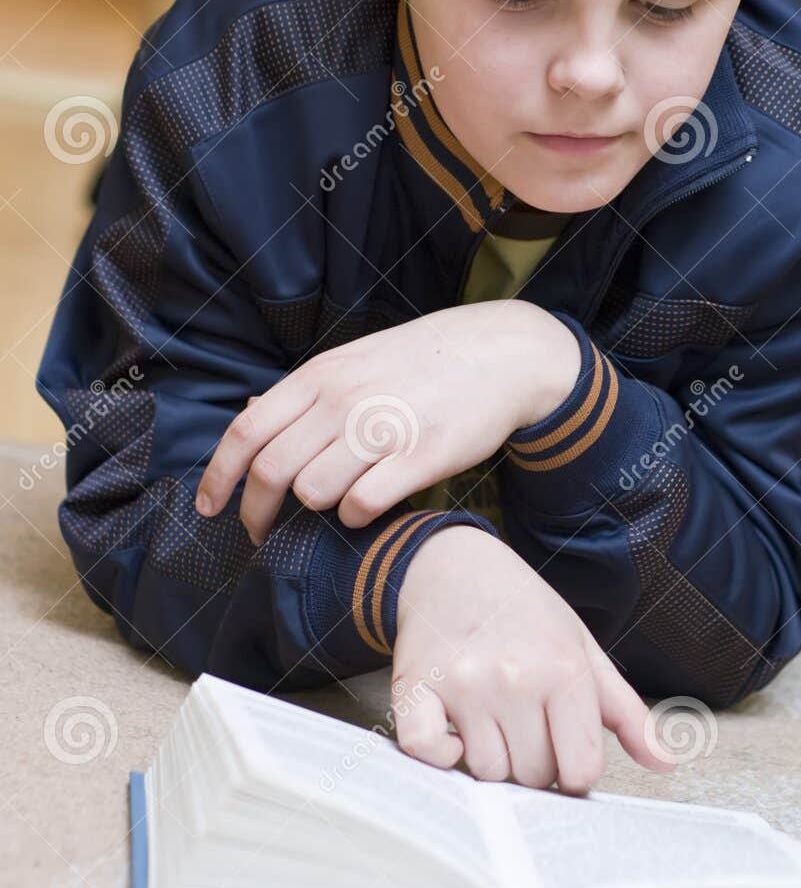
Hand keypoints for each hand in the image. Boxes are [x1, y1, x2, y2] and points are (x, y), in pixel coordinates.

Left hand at [194, 301, 580, 545]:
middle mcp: (344, 400)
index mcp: (321, 375)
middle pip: (271, 471)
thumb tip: (248, 412)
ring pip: (313, 492)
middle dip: (256, 514)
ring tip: (334, 504)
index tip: (210, 508)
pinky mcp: (420, 457)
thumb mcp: (356, 360)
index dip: (218, 476)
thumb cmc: (425, 361)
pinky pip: (361, 505)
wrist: (503, 354)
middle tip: (259, 534)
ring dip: (316, 509)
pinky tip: (368, 505)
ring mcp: (382, 428)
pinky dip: (356, 515)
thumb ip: (306, 391)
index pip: (247, 430)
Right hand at [390, 524, 676, 792]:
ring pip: (486, 771)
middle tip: (526, 727)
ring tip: (492, 720)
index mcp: (564, 670)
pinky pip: (428, 753)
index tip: (564, 752)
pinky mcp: (415, 687)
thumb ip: (626, 712)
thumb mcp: (583, 649)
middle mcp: (514, 679)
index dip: (574, 773)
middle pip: (532, 775)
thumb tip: (666, 764)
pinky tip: (452, 731)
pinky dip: (439, 755)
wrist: (455, 565)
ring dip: (491, 759)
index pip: (580, 771)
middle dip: (534, 764)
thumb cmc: (526, 613)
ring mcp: (462, 684)